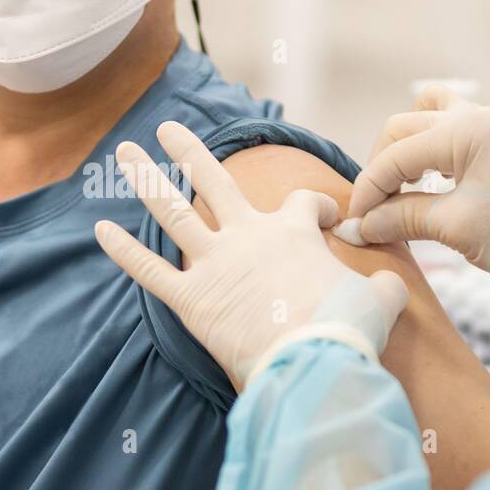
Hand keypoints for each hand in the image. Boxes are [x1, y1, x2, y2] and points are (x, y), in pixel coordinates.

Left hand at [95, 121, 408, 388]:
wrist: (314, 360)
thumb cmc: (348, 329)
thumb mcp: (382, 300)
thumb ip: (383, 285)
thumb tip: (390, 285)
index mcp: (295, 233)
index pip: (302, 203)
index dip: (314, 205)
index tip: (323, 216)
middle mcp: (249, 236)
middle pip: (213, 181)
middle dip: (189, 151)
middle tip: (169, 128)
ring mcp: (215, 264)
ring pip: (173, 211)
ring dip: (146, 179)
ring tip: (124, 152)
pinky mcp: (191, 299)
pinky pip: (150, 271)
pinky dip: (124, 252)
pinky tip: (99, 230)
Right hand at [339, 86, 489, 291]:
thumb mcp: (457, 228)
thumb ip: (404, 218)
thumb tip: (362, 225)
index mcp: (466, 128)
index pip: (395, 153)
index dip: (369, 189)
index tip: (356, 224)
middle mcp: (477, 115)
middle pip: (403, 128)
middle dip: (382, 168)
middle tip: (375, 211)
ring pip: (427, 118)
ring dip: (405, 149)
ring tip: (401, 189)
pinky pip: (450, 131)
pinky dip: (430, 151)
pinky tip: (428, 182)